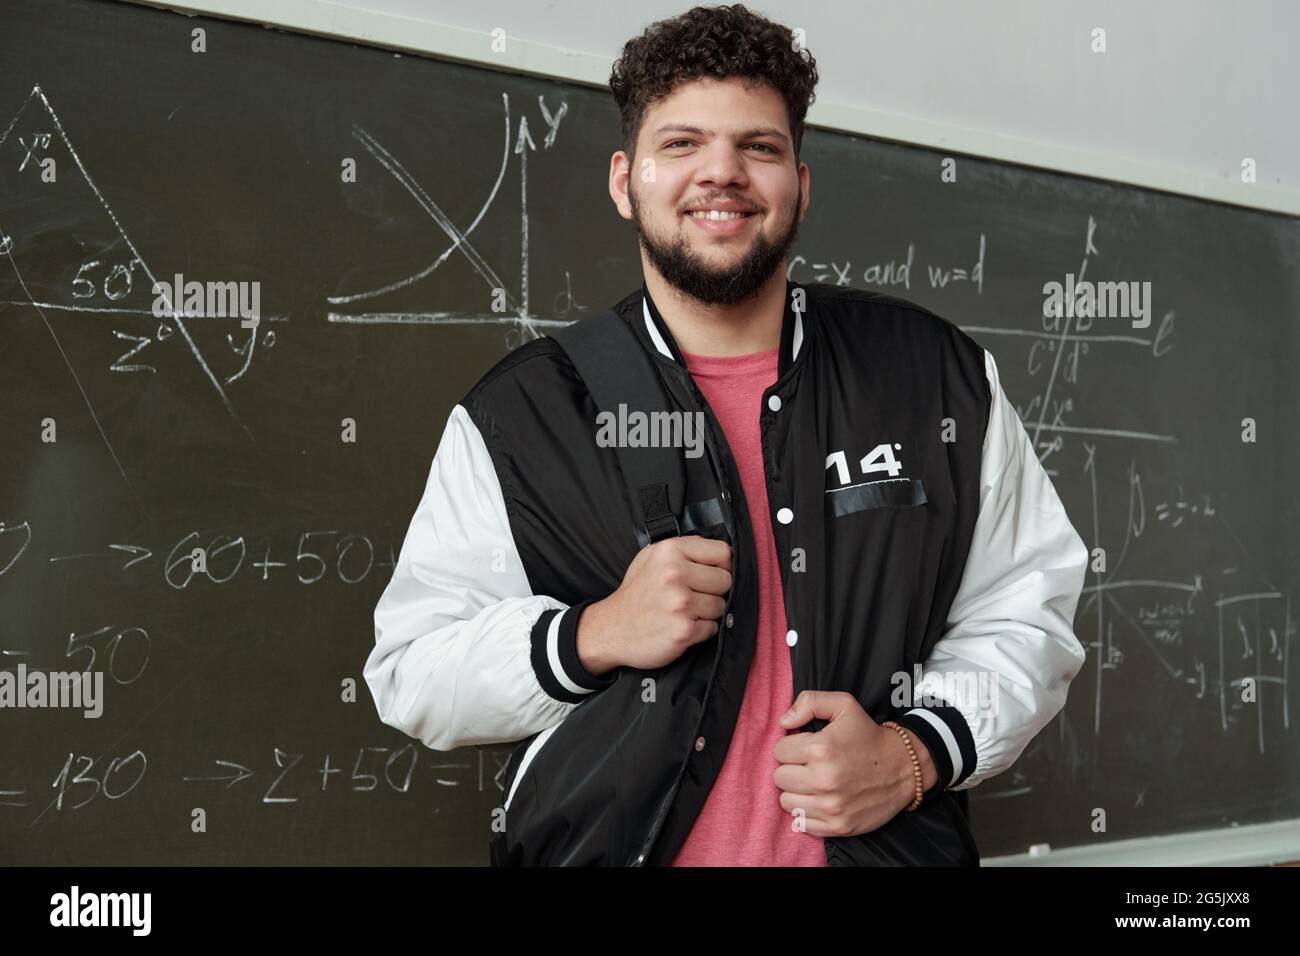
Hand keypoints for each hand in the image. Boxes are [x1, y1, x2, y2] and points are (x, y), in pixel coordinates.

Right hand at [576, 535, 731, 673]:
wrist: (612, 629)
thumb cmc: (636, 594)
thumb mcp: (650, 557)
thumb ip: (684, 549)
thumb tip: (718, 550)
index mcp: (670, 551)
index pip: (723, 552)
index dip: (721, 565)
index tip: (711, 574)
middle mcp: (675, 574)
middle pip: (726, 580)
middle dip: (714, 590)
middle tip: (693, 596)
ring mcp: (680, 603)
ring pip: (721, 606)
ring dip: (707, 612)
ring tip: (684, 612)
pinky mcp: (684, 630)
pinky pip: (713, 628)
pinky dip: (701, 630)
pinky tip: (682, 625)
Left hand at [772, 690, 938, 836]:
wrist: (904, 768)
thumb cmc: (869, 735)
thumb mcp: (844, 705)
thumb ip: (809, 702)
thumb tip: (783, 722)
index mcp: (820, 749)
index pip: (778, 751)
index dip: (790, 747)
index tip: (804, 747)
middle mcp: (823, 780)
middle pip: (779, 777)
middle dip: (791, 768)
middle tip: (808, 765)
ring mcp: (831, 806)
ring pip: (786, 801)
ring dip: (796, 791)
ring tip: (812, 782)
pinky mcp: (838, 826)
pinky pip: (801, 822)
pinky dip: (806, 812)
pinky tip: (819, 799)